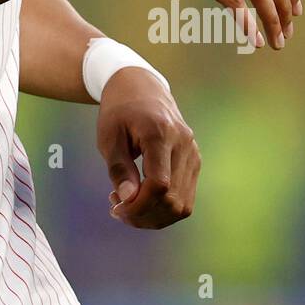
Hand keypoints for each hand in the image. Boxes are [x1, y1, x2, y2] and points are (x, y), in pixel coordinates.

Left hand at [97, 67, 200, 229]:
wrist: (141, 87)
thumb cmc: (119, 111)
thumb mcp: (109, 136)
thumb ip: (119, 168)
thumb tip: (128, 199)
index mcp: (160, 133)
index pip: (159, 184)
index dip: (139, 205)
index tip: (116, 207)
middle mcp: (184, 144)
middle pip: (172, 199)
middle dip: (143, 215)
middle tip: (116, 209)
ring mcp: (193, 153)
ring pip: (182, 205)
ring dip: (154, 216)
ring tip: (127, 206)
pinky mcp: (195, 161)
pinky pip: (184, 198)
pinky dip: (164, 208)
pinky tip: (142, 201)